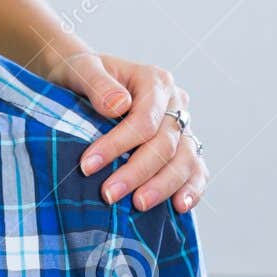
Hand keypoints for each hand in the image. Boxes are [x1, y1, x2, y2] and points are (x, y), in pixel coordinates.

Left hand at [46, 48, 206, 213]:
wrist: (83, 78)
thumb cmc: (81, 74)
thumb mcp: (81, 70)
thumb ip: (98, 84)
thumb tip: (118, 106)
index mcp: (155, 82)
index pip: (144, 120)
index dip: (118, 145)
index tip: (88, 165)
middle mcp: (175, 103)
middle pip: (165, 144)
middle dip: (137, 172)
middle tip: (108, 194)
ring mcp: (182, 127)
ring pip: (185, 160)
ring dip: (163, 186)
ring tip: (138, 204)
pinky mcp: (182, 147)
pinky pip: (195, 169)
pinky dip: (191, 189)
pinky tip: (179, 206)